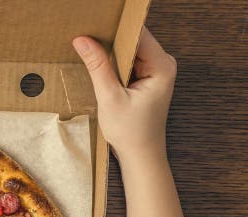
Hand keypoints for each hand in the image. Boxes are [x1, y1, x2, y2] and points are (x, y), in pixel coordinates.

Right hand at [72, 27, 176, 161]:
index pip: (137, 33)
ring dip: (111, 52)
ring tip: (92, 56)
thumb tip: (83, 40)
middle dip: (112, 40)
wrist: (141, 155)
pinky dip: (115, 63)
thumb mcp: (110, 97)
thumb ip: (98, 66)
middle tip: (88, 42)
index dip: (115, 29)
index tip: (93, 29)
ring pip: (130, 50)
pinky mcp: (148, 78)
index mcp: (162, 65)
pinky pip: (129, 61)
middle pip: (134, 39)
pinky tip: (101, 69)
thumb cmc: (131, 132)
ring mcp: (157, 70)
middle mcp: (164, 64)